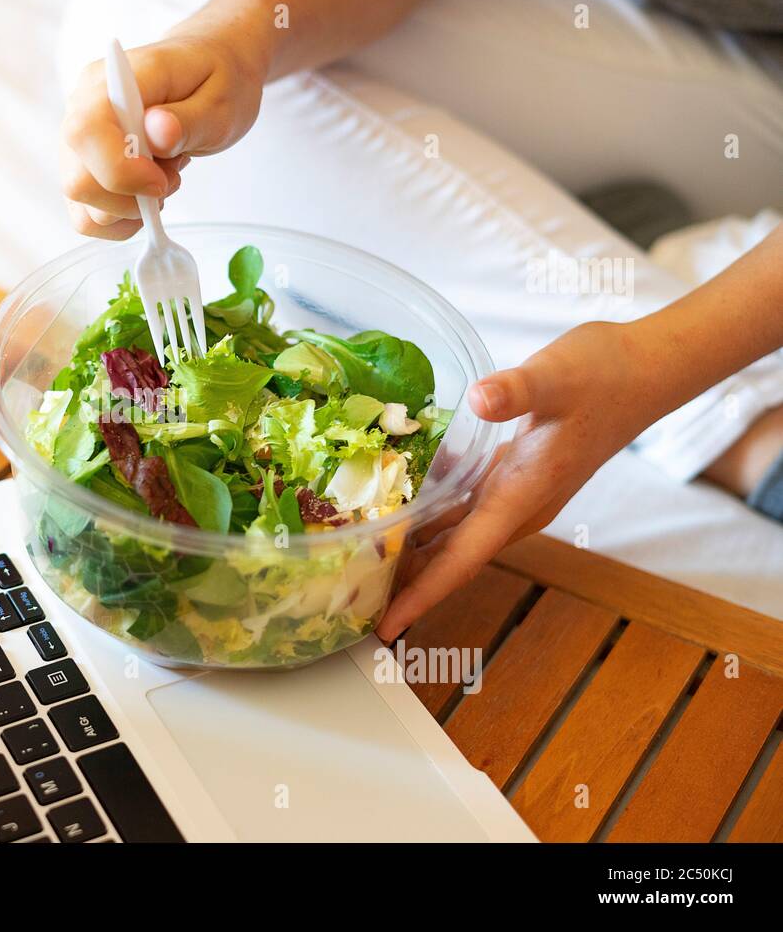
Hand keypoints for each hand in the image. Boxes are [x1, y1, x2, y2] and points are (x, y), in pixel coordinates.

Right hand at [61, 34, 266, 238]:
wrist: (210, 68)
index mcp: (113, 81)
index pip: (86, 131)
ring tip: (162, 179)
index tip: (160, 181)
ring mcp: (79, 139)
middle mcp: (82, 107)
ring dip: (127, 209)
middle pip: (77, 180)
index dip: (119, 170)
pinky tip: (145, 198)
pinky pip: (85, 214)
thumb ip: (187, 120)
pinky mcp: (84, 165)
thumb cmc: (215, 80)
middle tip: (170, 179)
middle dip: (129, 198)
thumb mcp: (219, 101)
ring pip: (80, 203)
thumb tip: (156, 132)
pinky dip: (119, 220)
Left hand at [376, 321, 665, 642]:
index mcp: (522, 495)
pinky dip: (428, 521)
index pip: (463, 559)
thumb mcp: (558, 375)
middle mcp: (517, 506)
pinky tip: (395, 515)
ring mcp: (516, 493)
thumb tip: (481, 399)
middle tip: (351, 605)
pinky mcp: (513, 474)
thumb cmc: (606, 375)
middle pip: (451, 560)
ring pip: (454, 537)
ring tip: (361, 571)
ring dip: (413, 557)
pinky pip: (462, 510)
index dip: (422, 595)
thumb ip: (519, 390)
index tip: (386, 627)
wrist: (646, 370)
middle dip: (406, 587)